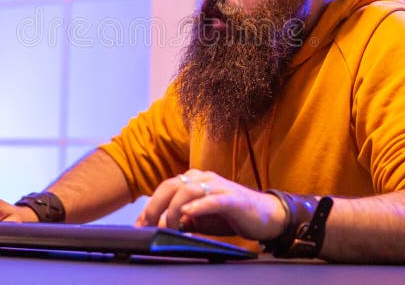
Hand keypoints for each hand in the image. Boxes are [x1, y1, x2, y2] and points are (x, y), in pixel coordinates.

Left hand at [134, 170, 285, 240]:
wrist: (265, 216)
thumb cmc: (229, 216)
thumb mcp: (200, 220)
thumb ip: (180, 221)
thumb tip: (156, 226)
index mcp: (194, 180)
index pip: (165, 188)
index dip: (150, 205)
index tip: (140, 224)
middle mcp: (204, 178)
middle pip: (172, 185)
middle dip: (156, 206)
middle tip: (148, 225)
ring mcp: (218, 186)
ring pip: (188, 191)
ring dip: (174, 209)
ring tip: (167, 226)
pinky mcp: (232, 198)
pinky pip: (213, 199)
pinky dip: (198, 206)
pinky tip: (188, 214)